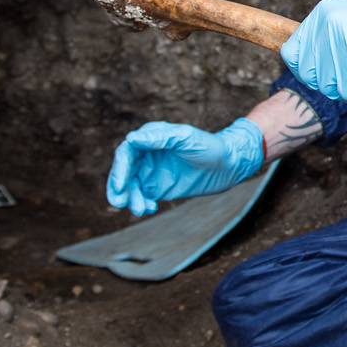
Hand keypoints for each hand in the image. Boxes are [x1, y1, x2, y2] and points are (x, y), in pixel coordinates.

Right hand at [105, 118, 264, 217]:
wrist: (228, 165)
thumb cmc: (208, 146)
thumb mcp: (185, 138)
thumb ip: (159, 138)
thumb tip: (131, 139)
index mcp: (150, 138)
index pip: (127, 153)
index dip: (120, 168)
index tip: (121, 183)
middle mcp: (147, 155)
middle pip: (124, 171)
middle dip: (119, 187)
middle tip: (119, 202)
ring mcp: (151, 172)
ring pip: (131, 186)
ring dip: (130, 198)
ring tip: (140, 209)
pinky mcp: (158, 188)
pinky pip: (142, 196)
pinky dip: (140, 203)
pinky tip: (148, 209)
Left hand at [281, 0, 346, 106]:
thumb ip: (327, 42)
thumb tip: (300, 70)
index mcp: (324, 12)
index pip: (291, 54)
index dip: (310, 73)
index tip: (335, 74)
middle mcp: (329, 22)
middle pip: (308, 76)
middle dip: (332, 85)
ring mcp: (344, 38)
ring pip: (329, 87)